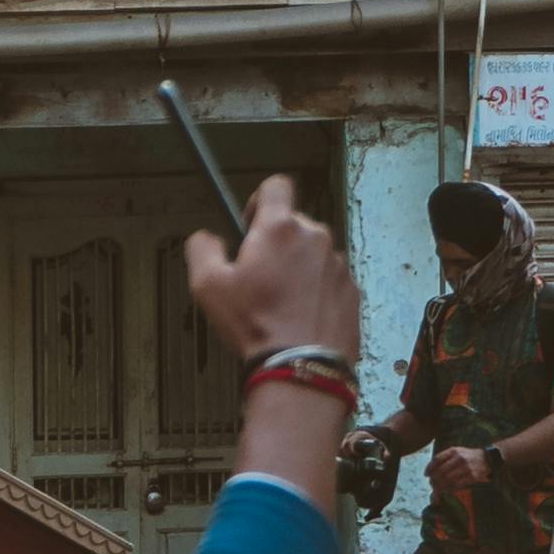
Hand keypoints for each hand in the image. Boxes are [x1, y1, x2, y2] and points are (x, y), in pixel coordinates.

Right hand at [185, 171, 360, 378]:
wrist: (301, 368)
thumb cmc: (255, 325)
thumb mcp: (208, 287)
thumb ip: (202, 249)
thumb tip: (205, 238)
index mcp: (280, 228)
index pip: (276, 185)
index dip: (260, 200)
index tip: (250, 225)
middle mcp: (315, 237)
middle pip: (294, 225)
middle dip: (278, 244)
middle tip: (261, 278)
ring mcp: (338, 264)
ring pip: (313, 255)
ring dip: (299, 269)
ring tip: (283, 305)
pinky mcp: (352, 291)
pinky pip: (330, 281)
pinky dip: (318, 293)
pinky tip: (303, 319)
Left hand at [428, 445, 487, 494]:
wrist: (486, 459)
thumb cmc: (468, 456)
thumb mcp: (457, 451)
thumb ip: (445, 457)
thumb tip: (431, 468)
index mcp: (454, 451)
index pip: (438, 459)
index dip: (430, 467)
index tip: (426, 474)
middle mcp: (459, 458)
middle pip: (441, 470)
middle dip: (434, 479)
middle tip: (430, 484)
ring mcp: (466, 468)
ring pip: (448, 479)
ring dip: (440, 486)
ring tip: (436, 489)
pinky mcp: (471, 476)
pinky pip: (457, 485)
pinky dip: (449, 489)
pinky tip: (446, 490)